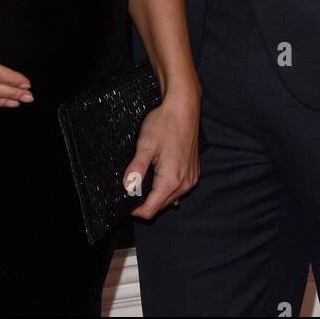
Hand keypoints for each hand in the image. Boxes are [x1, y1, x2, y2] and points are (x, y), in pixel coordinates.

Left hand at [124, 90, 201, 218]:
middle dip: (145, 202)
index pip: (151, 210)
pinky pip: (179, 188)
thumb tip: (127, 188)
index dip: (135, 210)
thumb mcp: (145, 146)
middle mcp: (184, 184)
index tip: (125, 202)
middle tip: (132, 188)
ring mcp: (191, 178)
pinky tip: (158, 173)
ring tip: (144, 180)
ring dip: (156, 194)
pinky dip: (167, 186)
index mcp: (171, 181)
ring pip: (170, 198)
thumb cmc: (165, 123)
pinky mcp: (193, 171)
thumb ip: (136, 170)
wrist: (184, 108)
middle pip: (160, 206)